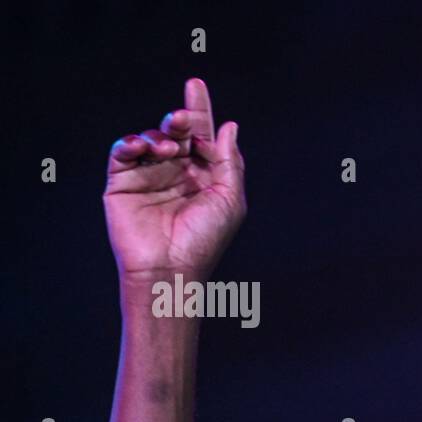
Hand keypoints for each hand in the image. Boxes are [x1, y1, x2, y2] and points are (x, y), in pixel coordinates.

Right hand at [103, 78, 245, 283]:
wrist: (170, 268)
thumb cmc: (204, 239)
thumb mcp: (229, 199)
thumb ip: (230, 162)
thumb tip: (229, 126)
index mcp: (205, 177)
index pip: (203, 137)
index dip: (200, 111)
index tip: (196, 85)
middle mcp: (177, 173)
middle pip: (178, 133)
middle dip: (181, 120)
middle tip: (183, 119)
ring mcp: (150, 176)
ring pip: (152, 139)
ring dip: (160, 136)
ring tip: (170, 150)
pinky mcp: (123, 183)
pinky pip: (123, 152)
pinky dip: (131, 143)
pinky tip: (142, 147)